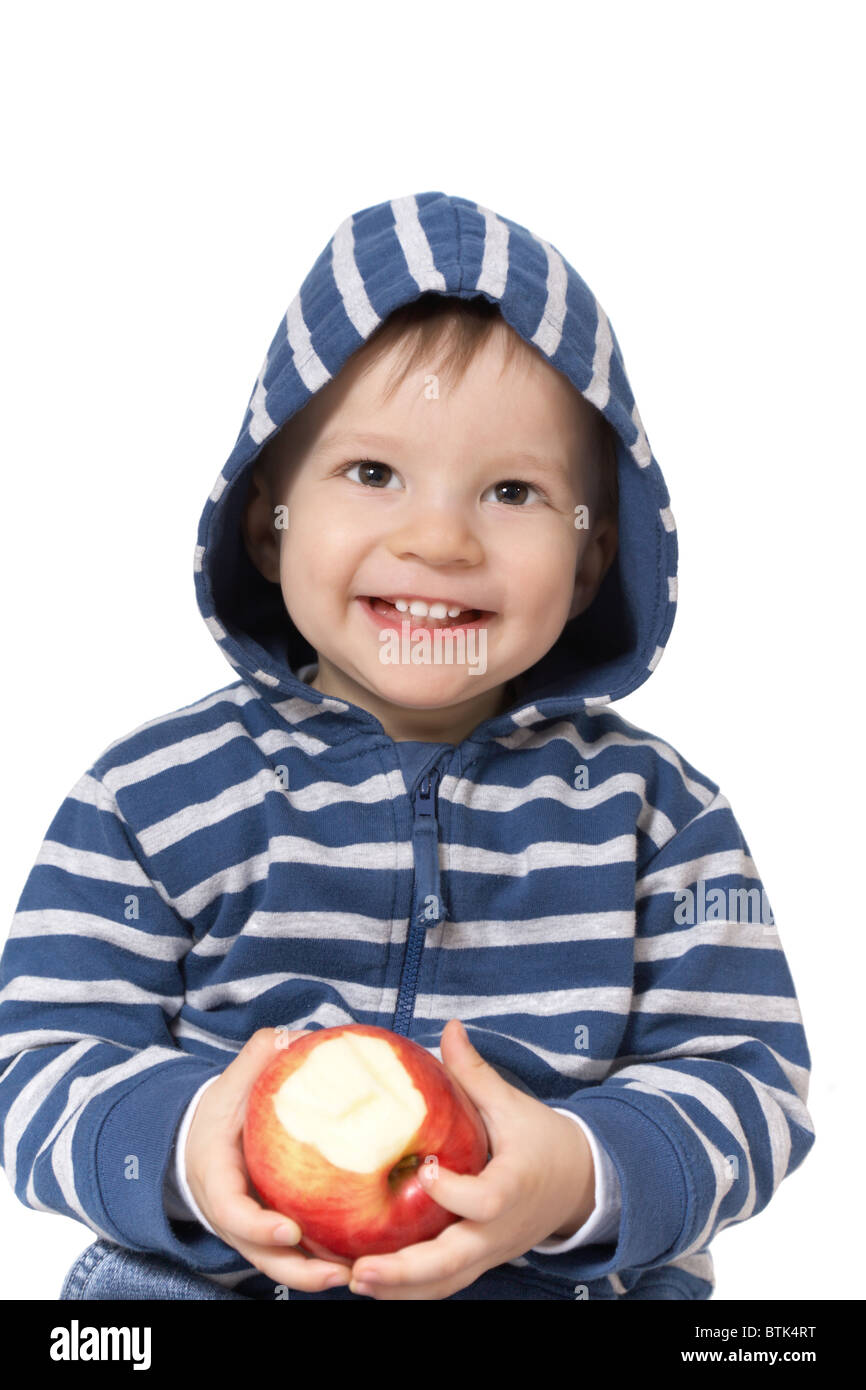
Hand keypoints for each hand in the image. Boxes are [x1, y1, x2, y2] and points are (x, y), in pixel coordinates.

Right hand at [185, 1027, 352, 1291]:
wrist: (200, 1143)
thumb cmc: (218, 1115)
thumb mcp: (229, 1086)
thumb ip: (257, 1059)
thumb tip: (292, 1037)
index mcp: (218, 1180)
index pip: (233, 1213)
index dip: (258, 1227)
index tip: (290, 1231)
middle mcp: (233, 1216)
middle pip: (262, 1256)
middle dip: (299, 1271)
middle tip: (339, 1273)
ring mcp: (252, 1231)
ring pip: (282, 1265)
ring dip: (318, 1275)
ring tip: (360, 1274)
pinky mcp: (272, 1234)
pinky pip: (298, 1254)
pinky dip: (325, 1259)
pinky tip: (363, 1256)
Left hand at [347, 1018, 595, 1299]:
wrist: (581, 1185)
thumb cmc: (543, 1141)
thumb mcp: (513, 1105)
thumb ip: (476, 1074)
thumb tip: (449, 1028)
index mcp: (513, 1187)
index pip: (486, 1199)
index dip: (455, 1192)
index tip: (425, 1171)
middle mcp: (499, 1230)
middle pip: (455, 1261)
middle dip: (407, 1271)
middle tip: (362, 1270)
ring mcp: (489, 1253)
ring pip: (444, 1283)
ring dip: (399, 1289)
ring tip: (351, 1282)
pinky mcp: (478, 1263)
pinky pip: (442, 1284)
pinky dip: (407, 1290)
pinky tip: (368, 1282)